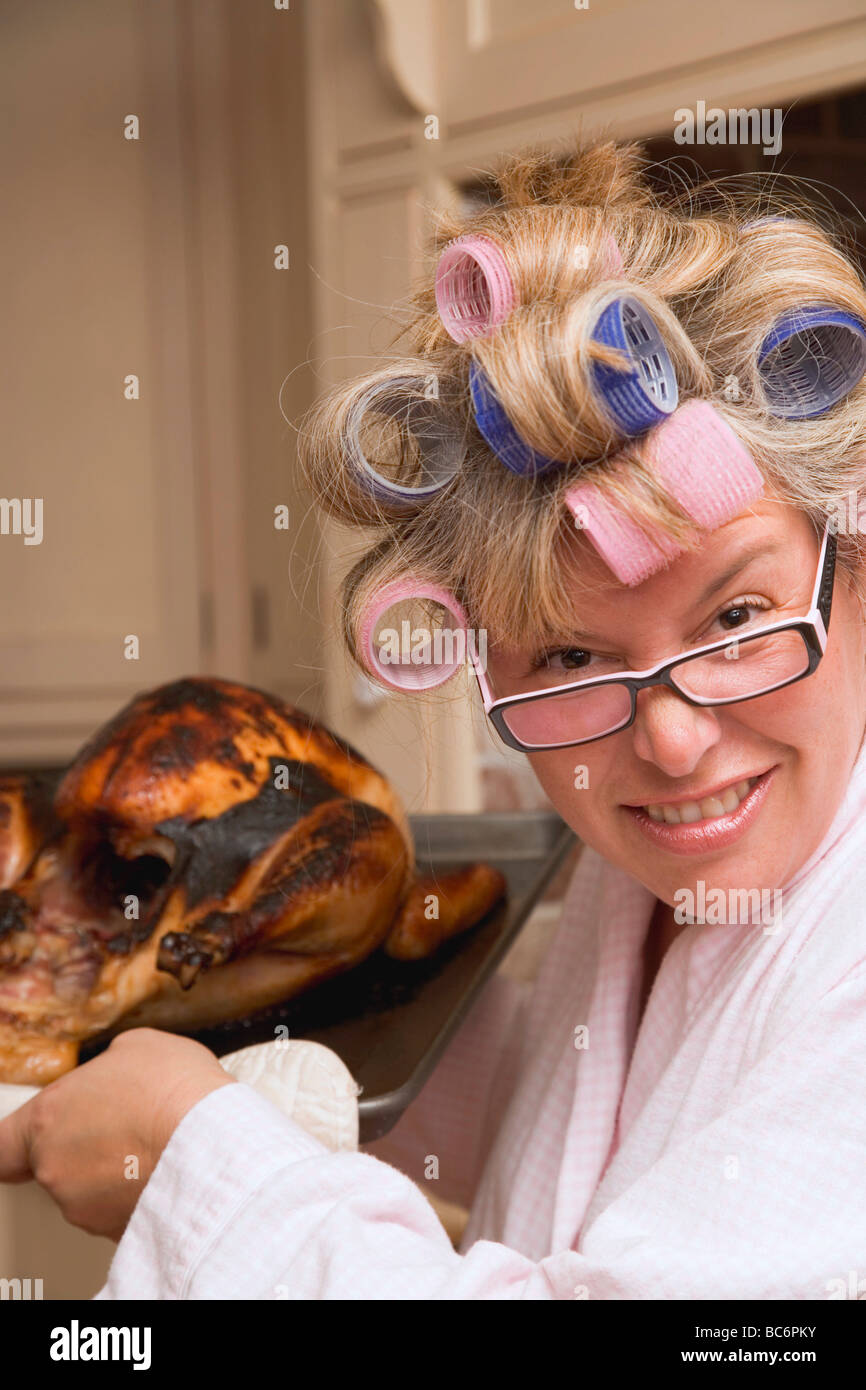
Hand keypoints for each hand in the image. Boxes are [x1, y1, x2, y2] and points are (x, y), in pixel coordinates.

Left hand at [0, 1028, 234, 1240]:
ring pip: (88, 1190)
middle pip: (54, 1163)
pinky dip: (135, 1194)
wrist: (216, 1143)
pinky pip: (118, 1210)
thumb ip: (107, 1066)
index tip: (26, 1143)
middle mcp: (55, 1169)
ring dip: (112, 1173)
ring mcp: (83, 1206)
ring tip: (153, 1145)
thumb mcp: (137, 1047)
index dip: (14, 1145)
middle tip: (123, 1127)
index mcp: (48, 1118)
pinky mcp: (116, 1232)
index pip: (2, 1146)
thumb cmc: (176, 1090)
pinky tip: (164, 1169)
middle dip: (84, 1148)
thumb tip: (114, 1075)